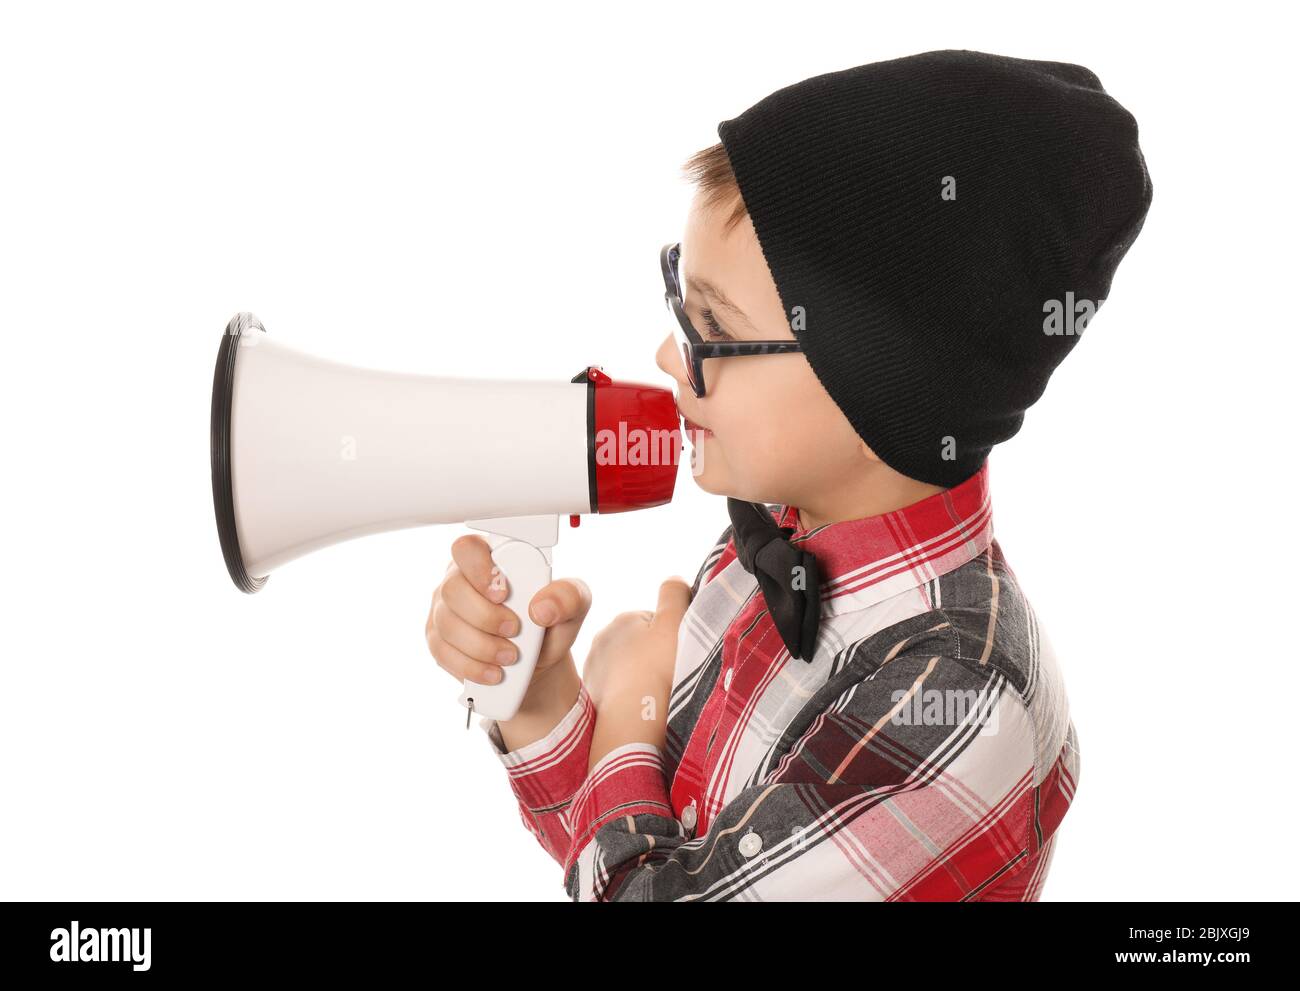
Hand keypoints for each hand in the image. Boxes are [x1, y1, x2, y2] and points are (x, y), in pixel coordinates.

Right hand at [426, 533, 591, 704]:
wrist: (536, 665)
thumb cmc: (550, 624)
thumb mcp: (573, 607)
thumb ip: (568, 596)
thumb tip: (541, 606)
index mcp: (490, 558)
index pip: (467, 548)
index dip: (479, 569)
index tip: (503, 594)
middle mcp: (460, 580)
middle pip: (452, 589)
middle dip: (485, 616)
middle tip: (514, 630)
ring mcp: (444, 611)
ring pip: (447, 624)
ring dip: (482, 645)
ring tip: (511, 655)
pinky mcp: (438, 642)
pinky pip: (442, 653)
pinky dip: (472, 666)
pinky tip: (494, 671)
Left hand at [583, 577, 690, 709]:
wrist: (632, 718)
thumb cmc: (658, 670)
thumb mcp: (675, 622)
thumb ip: (675, 594)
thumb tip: (673, 581)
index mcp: (624, 620)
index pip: (655, 623)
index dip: (672, 638)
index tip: (679, 654)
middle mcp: (603, 639)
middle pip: (640, 644)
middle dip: (653, 656)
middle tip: (668, 674)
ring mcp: (595, 667)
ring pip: (628, 666)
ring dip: (641, 675)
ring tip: (655, 692)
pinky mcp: (592, 693)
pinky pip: (617, 688)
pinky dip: (629, 694)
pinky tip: (640, 703)